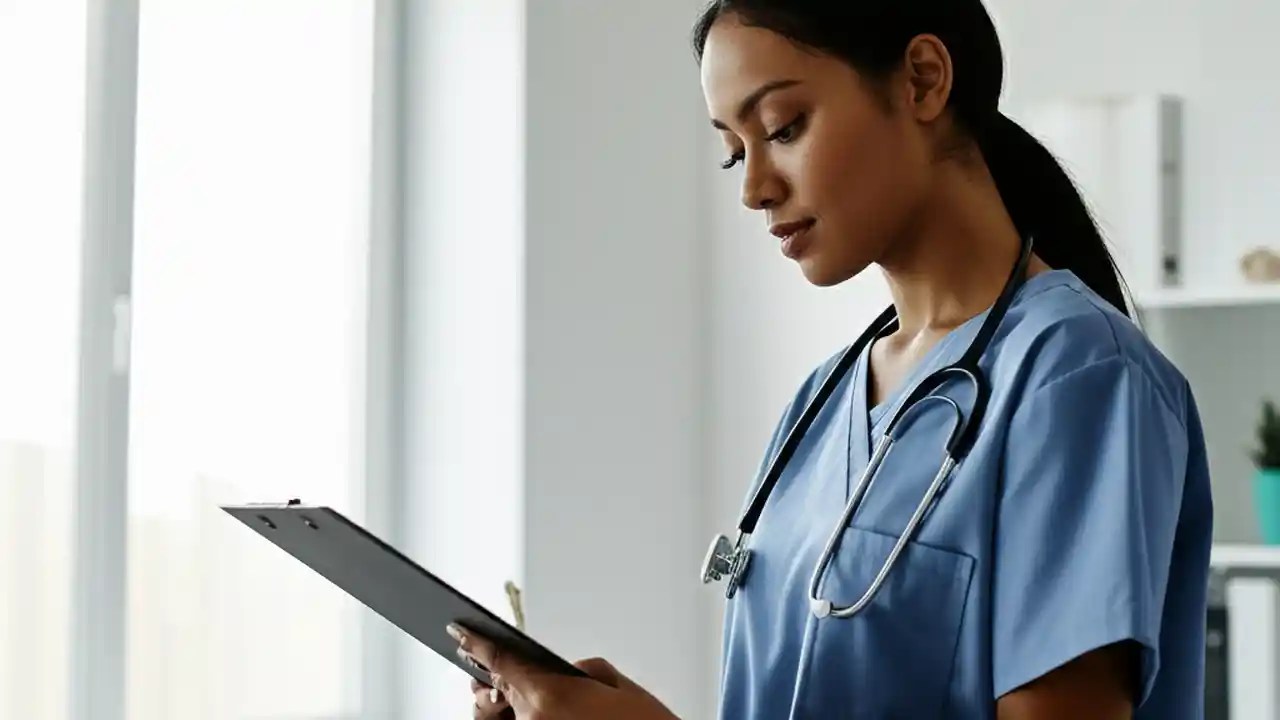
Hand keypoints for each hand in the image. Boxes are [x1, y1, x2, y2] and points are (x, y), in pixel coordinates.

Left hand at [449, 624, 678, 719]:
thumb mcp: (617, 686)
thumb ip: (582, 671)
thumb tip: (564, 673)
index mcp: (549, 693)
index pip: (500, 660)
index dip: (476, 643)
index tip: (459, 631)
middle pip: (500, 692)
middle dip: (502, 683)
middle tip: (513, 678)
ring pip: (512, 717)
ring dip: (517, 708)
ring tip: (546, 705)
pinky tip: (552, 714)